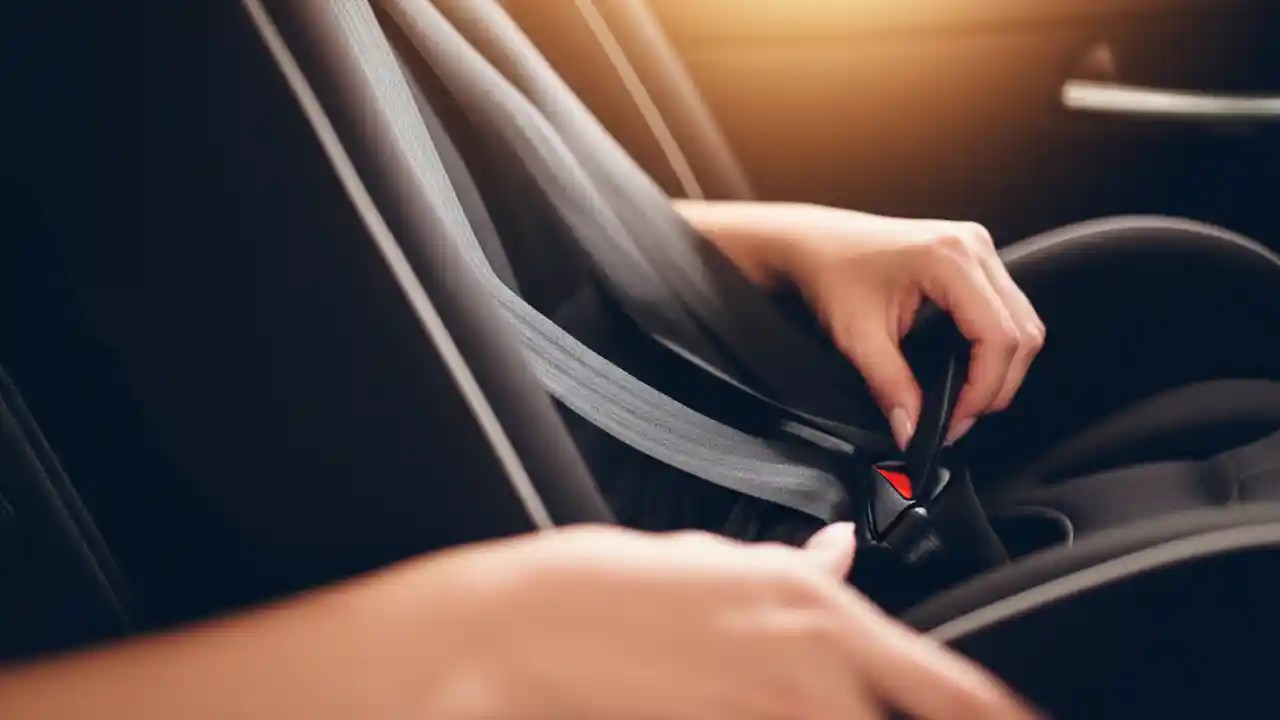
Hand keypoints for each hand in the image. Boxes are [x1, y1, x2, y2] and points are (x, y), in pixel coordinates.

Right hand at [454, 523, 1037, 718]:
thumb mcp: (726, 562)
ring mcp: (777, 713)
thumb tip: (840, 552)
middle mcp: (815, 669)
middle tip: (927, 715)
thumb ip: (802, 568)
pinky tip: (753, 709)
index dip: (997, 718)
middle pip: (912, 719)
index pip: (950, 687)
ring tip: (811, 703)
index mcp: (823, 612)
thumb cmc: (622, 586)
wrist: (540, 626)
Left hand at [679, 201, 1045, 449]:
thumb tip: (912, 432)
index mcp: (950, 258)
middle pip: (1022, 332)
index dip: (984, 389)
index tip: (954, 422)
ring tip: (963, 401)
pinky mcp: (973, 257)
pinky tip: (967, 369)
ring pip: (1022, 322)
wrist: (810, 241)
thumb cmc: (827, 273)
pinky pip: (1007, 309)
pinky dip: (995, 346)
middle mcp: (974, 246)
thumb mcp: (856, 337)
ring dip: (1001, 368)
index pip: (999, 337)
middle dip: (997, 385)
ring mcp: (978, 247)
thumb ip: (890, 386)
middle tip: (958, 420)